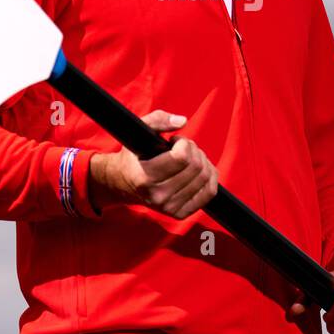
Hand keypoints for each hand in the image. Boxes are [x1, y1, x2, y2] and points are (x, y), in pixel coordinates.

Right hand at [88, 110, 218, 219]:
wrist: (123, 184)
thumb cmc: (134, 156)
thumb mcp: (138, 132)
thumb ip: (158, 120)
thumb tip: (183, 121)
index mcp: (145, 177)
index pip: (182, 158)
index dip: (183, 143)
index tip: (174, 141)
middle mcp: (157, 196)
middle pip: (196, 166)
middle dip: (193, 150)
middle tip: (183, 148)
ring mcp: (169, 207)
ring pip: (205, 178)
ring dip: (202, 161)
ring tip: (189, 158)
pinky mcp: (180, 213)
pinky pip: (209, 193)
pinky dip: (210, 177)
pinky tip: (199, 170)